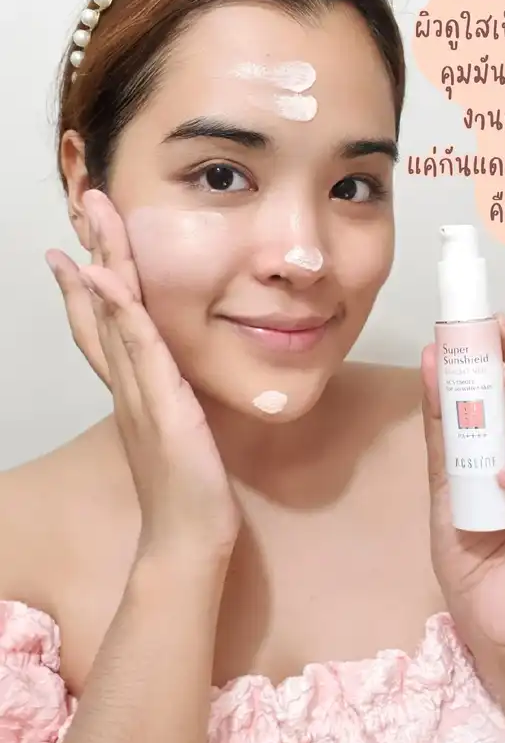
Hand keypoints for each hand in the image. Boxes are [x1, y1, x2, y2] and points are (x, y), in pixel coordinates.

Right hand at [46, 189, 239, 558]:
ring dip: (102, 264)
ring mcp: (139, 393)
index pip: (106, 323)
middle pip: (102, 307)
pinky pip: (140, 350)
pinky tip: (109, 279)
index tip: (80, 243)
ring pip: (114, 317)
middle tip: (83, 204)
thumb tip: (172, 376)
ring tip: (91, 220)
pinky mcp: (162, 406)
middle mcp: (127, 385)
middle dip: (94, 252)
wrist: (185, 539)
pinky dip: (122, 312)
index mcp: (133, 388)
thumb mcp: (175, 430)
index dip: (90, 281)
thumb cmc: (184, 487)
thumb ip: (168, 399)